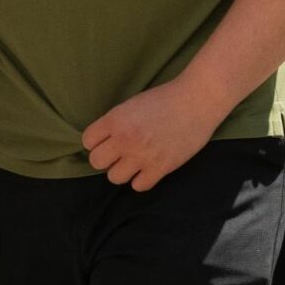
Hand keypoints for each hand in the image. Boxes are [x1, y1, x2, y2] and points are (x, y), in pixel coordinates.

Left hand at [83, 78, 226, 191]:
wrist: (197, 100)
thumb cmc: (165, 98)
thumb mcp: (131, 104)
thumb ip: (116, 123)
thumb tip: (104, 142)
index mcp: (116, 120)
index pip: (88, 141)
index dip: (96, 141)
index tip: (108, 140)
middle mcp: (125, 139)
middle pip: (96, 162)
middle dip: (106, 158)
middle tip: (120, 152)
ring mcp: (142, 156)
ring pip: (114, 177)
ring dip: (123, 170)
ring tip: (134, 161)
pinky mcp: (161, 168)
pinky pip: (138, 186)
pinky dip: (142, 179)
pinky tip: (148, 168)